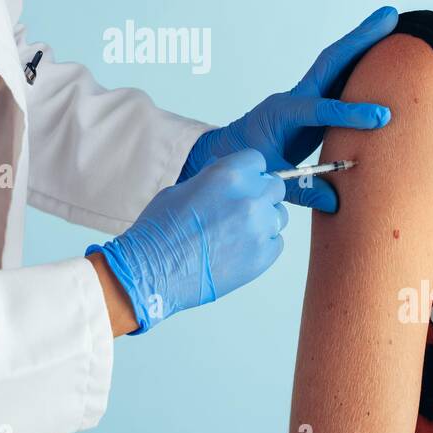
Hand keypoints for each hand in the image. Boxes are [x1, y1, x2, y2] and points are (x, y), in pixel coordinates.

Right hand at [86, 149, 285, 332]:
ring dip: (264, 219)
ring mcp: (259, 229)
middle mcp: (249, 199)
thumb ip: (210, 178)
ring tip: (237, 232)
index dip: (249, 171)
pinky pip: (276, 242)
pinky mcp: (263, 257)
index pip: (257, 161)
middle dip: (260, 193)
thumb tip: (222, 171)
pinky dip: (262, 244)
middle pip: (275, 186)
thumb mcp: (180, 190)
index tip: (242, 182)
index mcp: (228, 176)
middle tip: (241, 208)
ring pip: (279, 215)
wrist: (153, 272)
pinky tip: (238, 249)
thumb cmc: (159, 232)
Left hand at [179, 6, 397, 212]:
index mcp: (284, 114)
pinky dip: (361, 63)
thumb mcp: (271, 178)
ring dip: (363, 42)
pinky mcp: (315, 104)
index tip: (381, 118)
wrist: (230, 152)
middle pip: (331, 61)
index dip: (350, 114)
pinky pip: (340, 79)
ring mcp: (306, 96)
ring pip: (337, 63)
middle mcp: (296, 97)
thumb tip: (336, 202)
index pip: (320, 109)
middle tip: (389, 15)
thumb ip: (301, 189)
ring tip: (391, 19)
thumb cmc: (248, 163)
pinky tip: (383, 53)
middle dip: (360, 39)